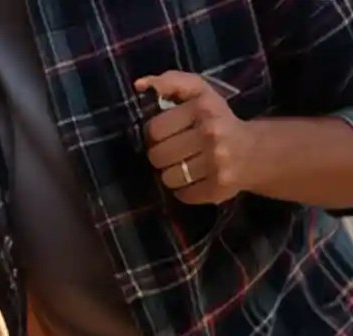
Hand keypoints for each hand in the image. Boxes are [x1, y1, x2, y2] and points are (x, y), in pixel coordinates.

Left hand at [134, 71, 260, 204]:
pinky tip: (197, 179)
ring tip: (186, 166)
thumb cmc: (217, 120)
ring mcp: (218, 164)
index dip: (156, 134)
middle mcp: (212, 134)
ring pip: (167, 178)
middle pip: (157, 156)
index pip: (154, 130)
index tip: (168, 133)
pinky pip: (182, 195)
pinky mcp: (219, 188)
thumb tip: (139, 84)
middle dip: (162, 155)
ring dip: (172, 174)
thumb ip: (171, 82)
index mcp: (204, 108)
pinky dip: (185, 191)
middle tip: (176, 152)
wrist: (254, 151)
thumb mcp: (199, 93)